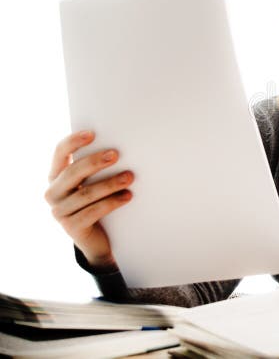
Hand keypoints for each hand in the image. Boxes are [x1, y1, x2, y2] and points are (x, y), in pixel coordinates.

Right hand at [45, 130, 134, 271]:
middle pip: (73, 172)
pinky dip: (112, 202)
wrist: (98, 239)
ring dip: (110, 183)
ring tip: (129, 177)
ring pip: (86, 194)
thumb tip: (119, 147)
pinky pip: (93, 212)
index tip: (92, 134)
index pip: (59, 154)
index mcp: (56, 176)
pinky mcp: (72, 228)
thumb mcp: (94, 183)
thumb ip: (97, 168)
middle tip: (116, 154)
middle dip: (95, 162)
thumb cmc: (98, 202)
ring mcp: (60, 212)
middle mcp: (53, 193)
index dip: (73, 142)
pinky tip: (127, 196)